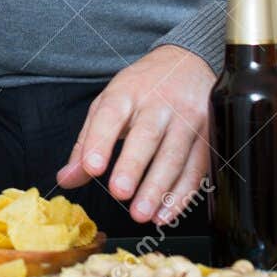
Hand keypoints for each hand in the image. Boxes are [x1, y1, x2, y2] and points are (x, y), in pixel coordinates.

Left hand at [56, 45, 213, 225]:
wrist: (187, 63)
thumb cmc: (141, 89)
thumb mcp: (108, 104)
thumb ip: (86, 143)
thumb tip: (67, 179)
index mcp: (127, 92)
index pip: (111, 114)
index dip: (100, 141)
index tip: (92, 167)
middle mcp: (159, 103)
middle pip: (147, 136)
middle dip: (133, 167)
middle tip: (120, 193)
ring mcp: (188, 118)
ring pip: (175, 156)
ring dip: (159, 189)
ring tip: (141, 213)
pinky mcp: (209, 135)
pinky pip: (198, 168)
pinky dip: (183, 194)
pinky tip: (166, 213)